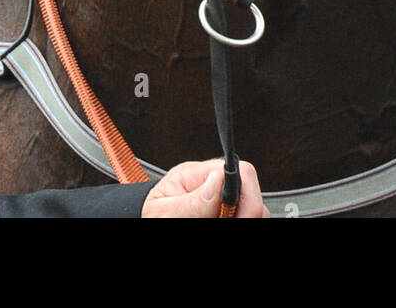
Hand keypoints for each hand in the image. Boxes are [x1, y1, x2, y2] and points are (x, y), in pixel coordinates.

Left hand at [141, 159, 267, 218]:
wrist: (142, 220)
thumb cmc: (150, 217)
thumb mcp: (164, 212)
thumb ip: (191, 200)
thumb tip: (218, 178)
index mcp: (196, 175)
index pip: (238, 170)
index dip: (246, 193)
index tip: (238, 216)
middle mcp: (213, 186)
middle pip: (250, 192)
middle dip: (246, 213)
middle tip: (228, 225)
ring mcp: (221, 202)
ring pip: (253, 210)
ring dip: (242, 219)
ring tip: (221, 224)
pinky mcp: (226, 214)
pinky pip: (244, 218)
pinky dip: (239, 222)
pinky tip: (224, 225)